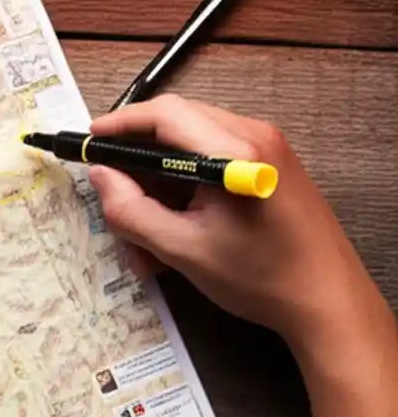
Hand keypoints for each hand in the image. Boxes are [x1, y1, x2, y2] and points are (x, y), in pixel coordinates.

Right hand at [86, 95, 388, 359]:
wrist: (328, 301)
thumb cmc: (261, 277)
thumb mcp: (182, 249)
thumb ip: (132, 210)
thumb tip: (100, 176)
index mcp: (235, 151)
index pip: (165, 114)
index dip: (119, 123)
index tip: (88, 142)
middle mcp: (255, 137)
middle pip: (176, 124)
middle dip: (137, 159)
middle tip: (112, 193)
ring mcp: (267, 149)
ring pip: (190, 146)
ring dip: (159, 181)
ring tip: (144, 231)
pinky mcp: (270, 166)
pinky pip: (211, 161)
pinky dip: (184, 188)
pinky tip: (174, 228)